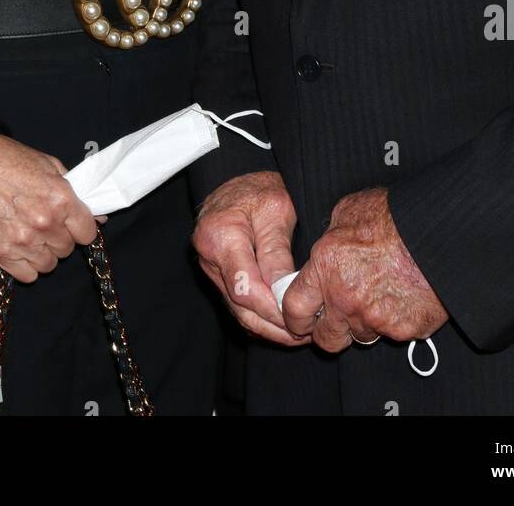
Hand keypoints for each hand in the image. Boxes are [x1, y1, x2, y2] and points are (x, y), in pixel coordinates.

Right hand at [0, 131, 101, 282]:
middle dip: (61, 237)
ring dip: (44, 253)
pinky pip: (28, 275)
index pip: (88, 233)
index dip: (82, 228)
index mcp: (61, 199)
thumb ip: (75, 191)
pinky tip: (20, 248)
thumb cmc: (10, 160)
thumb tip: (98, 216)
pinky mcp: (2, 252)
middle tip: (47, 224)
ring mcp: (24, 241)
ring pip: (49, 265)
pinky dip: (26, 265)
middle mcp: (45, 223)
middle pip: (68, 249)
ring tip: (32, 235)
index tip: (74, 225)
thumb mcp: (50, 165)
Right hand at [193, 170, 306, 345]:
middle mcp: (209, 258)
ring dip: (267, 326)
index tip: (299, 320)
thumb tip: (284, 292)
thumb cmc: (259, 188)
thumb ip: (276, 251)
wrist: (239, 178)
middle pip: (240, 306)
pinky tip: (282, 323)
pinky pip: (238, 303)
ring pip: (238, 310)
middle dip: (272, 326)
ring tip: (299, 334)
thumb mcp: (275, 209)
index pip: (245, 287)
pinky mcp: (218, 274)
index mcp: (219, 236)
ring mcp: (211, 268)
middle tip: (304, 334)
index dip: (272, 309)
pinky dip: (259, 316)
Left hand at [282, 188, 448, 351]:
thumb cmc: (393, 214)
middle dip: (330, 330)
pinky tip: (402, 295)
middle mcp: (346, 300)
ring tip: (380, 293)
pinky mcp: (406, 329)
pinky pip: (393, 333)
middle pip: (326, 338)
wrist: (438, 229)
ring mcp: (377, 319)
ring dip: (364, 322)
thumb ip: (329, 239)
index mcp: (325, 269)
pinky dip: (395, 320)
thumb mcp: (347, 212)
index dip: (294, 319)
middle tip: (340, 314)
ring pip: (361, 336)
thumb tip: (324, 252)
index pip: (294, 310)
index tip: (299, 319)